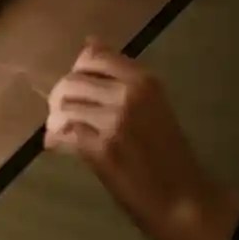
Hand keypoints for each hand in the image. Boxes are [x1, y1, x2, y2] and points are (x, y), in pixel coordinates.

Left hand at [44, 39, 238, 239]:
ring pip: (63, 107)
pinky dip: (55, 140)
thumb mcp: (150, 104)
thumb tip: (89, 41)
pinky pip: (62, 133)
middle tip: (65, 116)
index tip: (80, 90)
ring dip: (56, 120)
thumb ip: (118, 76)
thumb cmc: (166, 151)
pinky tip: (59, 147)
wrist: (183, 198)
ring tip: (63, 133)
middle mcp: (129, 94)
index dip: (78, 72)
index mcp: (144, 80)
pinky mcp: (101, 148)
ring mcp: (114, 121)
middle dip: (61, 99)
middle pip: (71, 82)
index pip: (93, 57)